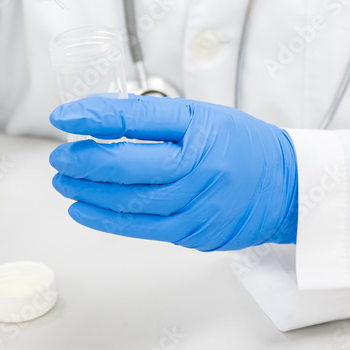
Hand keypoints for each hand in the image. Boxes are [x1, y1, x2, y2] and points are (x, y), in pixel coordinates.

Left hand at [49, 95, 298, 251]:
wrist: (288, 187)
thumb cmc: (243, 145)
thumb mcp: (203, 116)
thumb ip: (152, 119)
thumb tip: (97, 119)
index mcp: (201, 129)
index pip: (137, 119)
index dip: (95, 117)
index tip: (64, 116)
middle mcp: (200, 167)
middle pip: (127, 164)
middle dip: (84, 160)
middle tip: (61, 155)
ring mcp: (197, 204)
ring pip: (128, 200)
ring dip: (87, 190)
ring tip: (63, 180)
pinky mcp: (193, 233)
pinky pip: (140, 228)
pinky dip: (105, 219)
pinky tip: (82, 208)